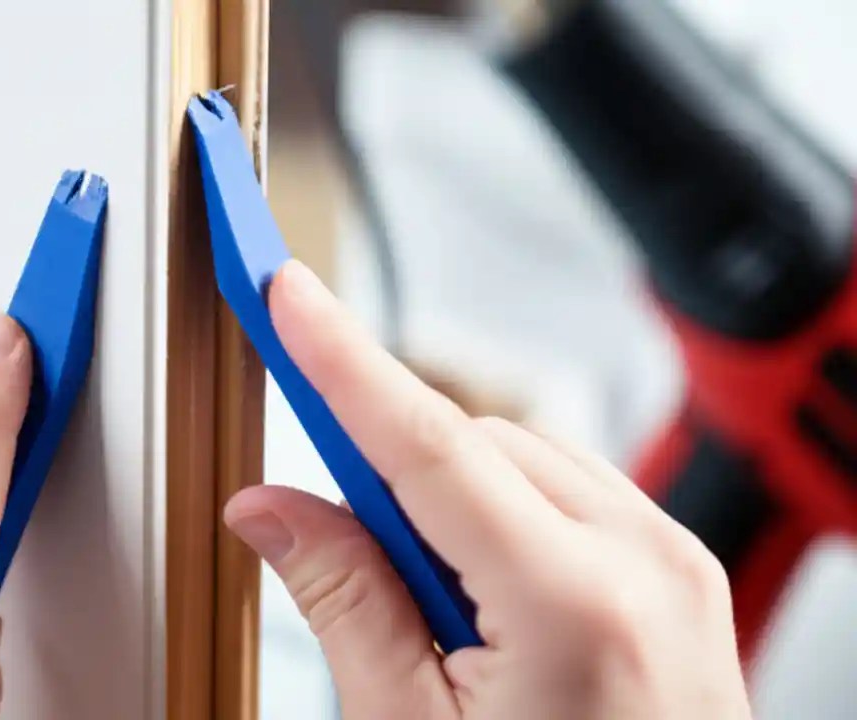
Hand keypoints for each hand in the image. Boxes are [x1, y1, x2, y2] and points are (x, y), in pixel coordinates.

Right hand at [226, 261, 751, 719]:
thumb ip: (340, 598)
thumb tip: (270, 509)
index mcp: (572, 604)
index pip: (426, 444)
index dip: (340, 360)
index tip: (287, 291)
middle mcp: (642, 562)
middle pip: (475, 446)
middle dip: (389, 469)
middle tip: (326, 522)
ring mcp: (672, 564)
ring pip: (521, 461)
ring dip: (447, 497)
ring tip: (425, 606)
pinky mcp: (678, 573)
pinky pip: (569, 494)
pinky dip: (503, 514)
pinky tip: (479, 594)